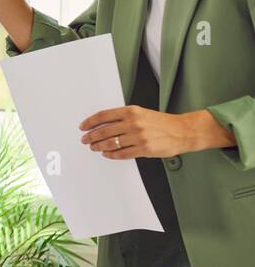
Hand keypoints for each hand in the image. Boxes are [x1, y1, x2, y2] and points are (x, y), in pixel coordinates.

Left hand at [79, 105, 211, 158]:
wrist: (183, 131)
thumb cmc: (162, 122)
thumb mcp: (141, 113)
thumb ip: (124, 118)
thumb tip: (103, 125)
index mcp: (132, 111)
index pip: (103, 116)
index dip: (90, 122)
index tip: (83, 127)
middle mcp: (134, 123)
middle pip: (104, 131)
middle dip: (91, 137)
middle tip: (85, 140)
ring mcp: (139, 137)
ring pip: (111, 143)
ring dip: (99, 146)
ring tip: (94, 147)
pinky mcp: (144, 149)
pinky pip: (122, 154)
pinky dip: (111, 155)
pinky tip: (107, 154)